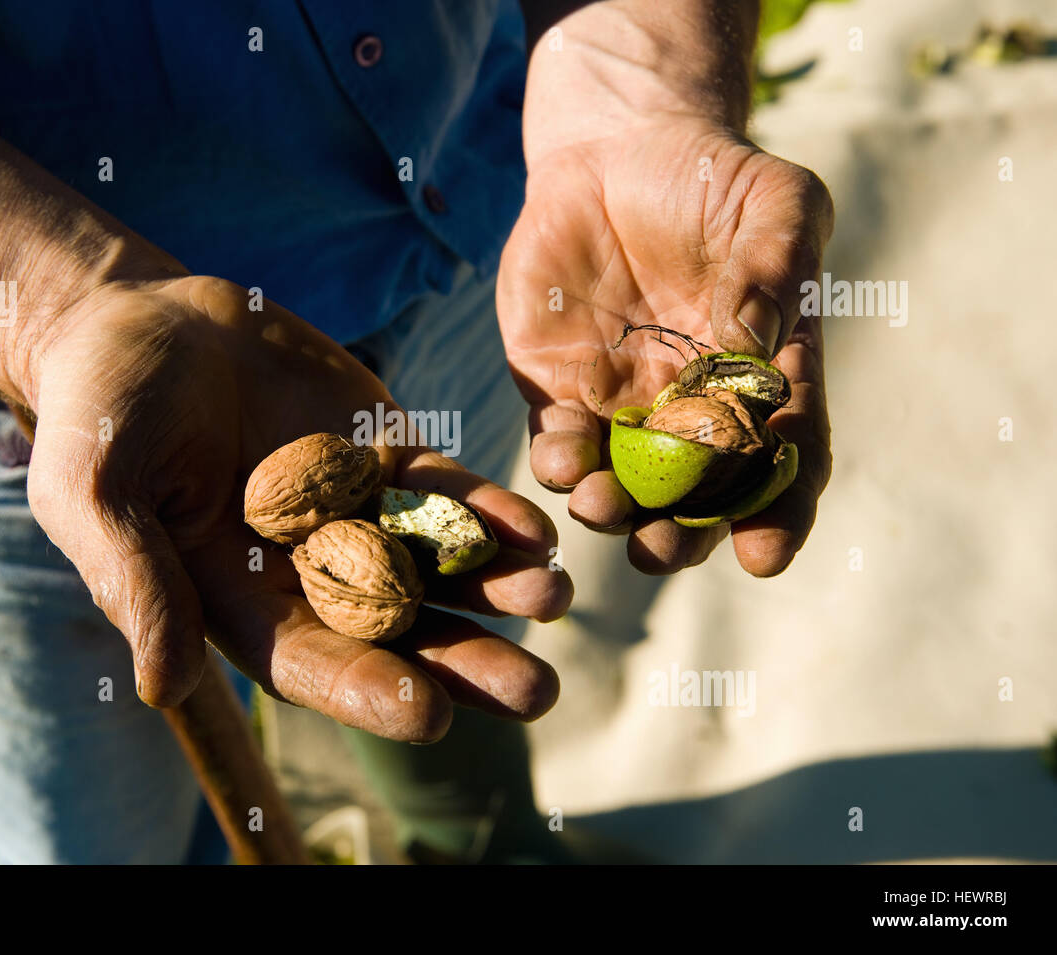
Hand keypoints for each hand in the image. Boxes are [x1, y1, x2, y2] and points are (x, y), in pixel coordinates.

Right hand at [22, 276, 570, 740]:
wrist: (139, 322)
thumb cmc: (98, 415)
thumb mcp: (94, 493)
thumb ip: (134, 580)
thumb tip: (162, 687)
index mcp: (238, 602)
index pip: (312, 664)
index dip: (368, 690)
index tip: (429, 710)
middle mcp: (307, 572)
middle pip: (397, 634)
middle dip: (464, 662)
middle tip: (534, 692)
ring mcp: (354, 511)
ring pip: (437, 567)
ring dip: (498, 590)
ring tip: (553, 599)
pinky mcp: (384, 454)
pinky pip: (445, 489)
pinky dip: (489, 510)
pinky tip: (535, 529)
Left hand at [497, 8, 833, 576]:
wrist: (619, 150)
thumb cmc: (714, 178)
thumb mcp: (776, 204)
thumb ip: (777, 267)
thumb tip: (755, 338)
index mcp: (763, 379)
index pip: (782, 459)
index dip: (777, 513)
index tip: (764, 553)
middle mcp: (696, 409)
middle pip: (695, 496)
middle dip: (681, 535)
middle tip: (663, 550)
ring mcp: (625, 404)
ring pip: (620, 484)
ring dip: (611, 510)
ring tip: (603, 509)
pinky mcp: (559, 387)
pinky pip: (557, 441)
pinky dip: (558, 459)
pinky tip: (560, 460)